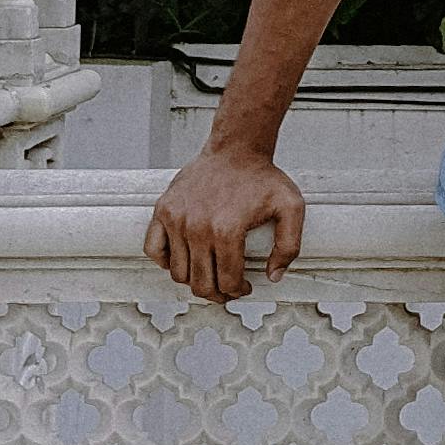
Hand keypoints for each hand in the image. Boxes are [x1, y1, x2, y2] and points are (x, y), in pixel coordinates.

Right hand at [145, 146, 306, 302]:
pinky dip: (165, 261)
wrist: (235, 149)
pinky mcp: (163, 210)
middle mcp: (198, 227)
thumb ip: (289, 246)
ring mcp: (177, 219)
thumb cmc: (260, 177)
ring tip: (209, 275)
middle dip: (217, 294)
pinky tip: (183, 259)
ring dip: (194, 281)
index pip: (227, 281)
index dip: (238, 291)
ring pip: (178, 272)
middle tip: (227, 290)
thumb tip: (274, 276)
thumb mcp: (290, 207)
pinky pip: (153, 249)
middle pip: (201, 283)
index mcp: (227, 230)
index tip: (244, 287)